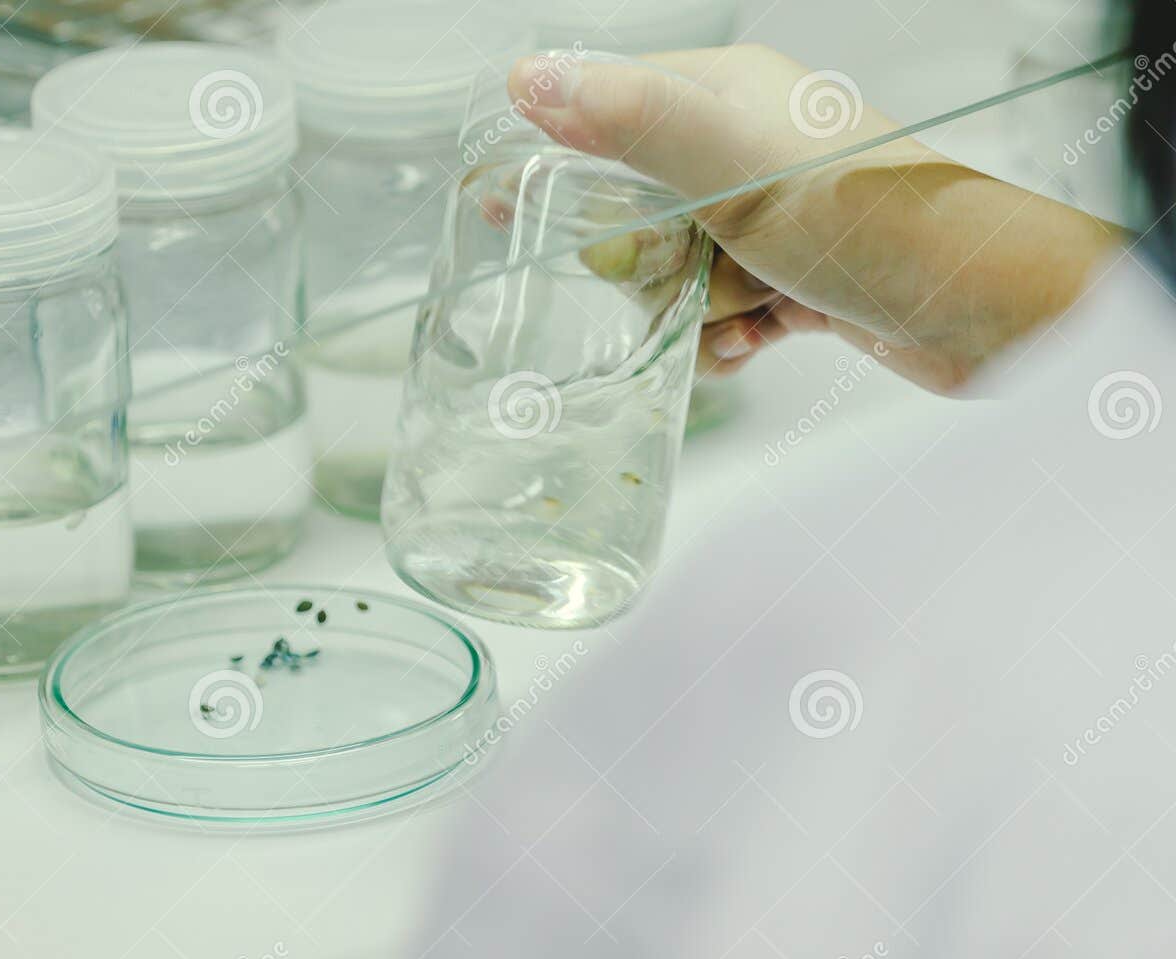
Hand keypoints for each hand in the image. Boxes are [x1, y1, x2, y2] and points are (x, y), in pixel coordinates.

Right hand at [509, 47, 1122, 391]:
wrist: (981, 309)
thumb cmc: (870, 222)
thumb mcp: (729, 165)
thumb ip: (627, 120)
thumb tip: (533, 79)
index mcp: (726, 96)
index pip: (608, 112)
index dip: (559, 161)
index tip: (511, 206)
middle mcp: (747, 148)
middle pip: (635, 208)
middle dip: (639, 259)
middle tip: (664, 271)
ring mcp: (774, 215)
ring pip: (677, 270)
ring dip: (690, 309)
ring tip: (734, 314)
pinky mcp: (798, 275)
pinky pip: (723, 311)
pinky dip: (726, 336)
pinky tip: (747, 346)